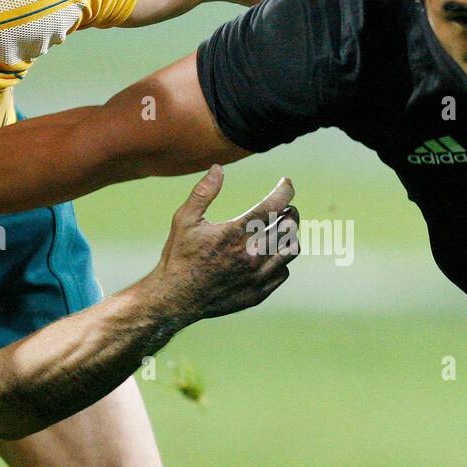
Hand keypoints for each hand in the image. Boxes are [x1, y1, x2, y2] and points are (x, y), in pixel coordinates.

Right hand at [146, 165, 299, 321]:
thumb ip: (203, 192)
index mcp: (235, 234)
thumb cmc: (179, 256)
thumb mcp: (185, 219)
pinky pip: (283, 272)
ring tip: (281, 229)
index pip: (274, 205)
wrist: (174, 298)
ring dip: (290, 235)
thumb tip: (219, 168)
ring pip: (291, 250)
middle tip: (284, 208)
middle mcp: (251, 255)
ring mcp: (257, 276)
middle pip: (289, 226)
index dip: (285, 189)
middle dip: (290, 211)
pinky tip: (269, 254)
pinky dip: (280, 260)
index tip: (286, 183)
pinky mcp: (258, 293)